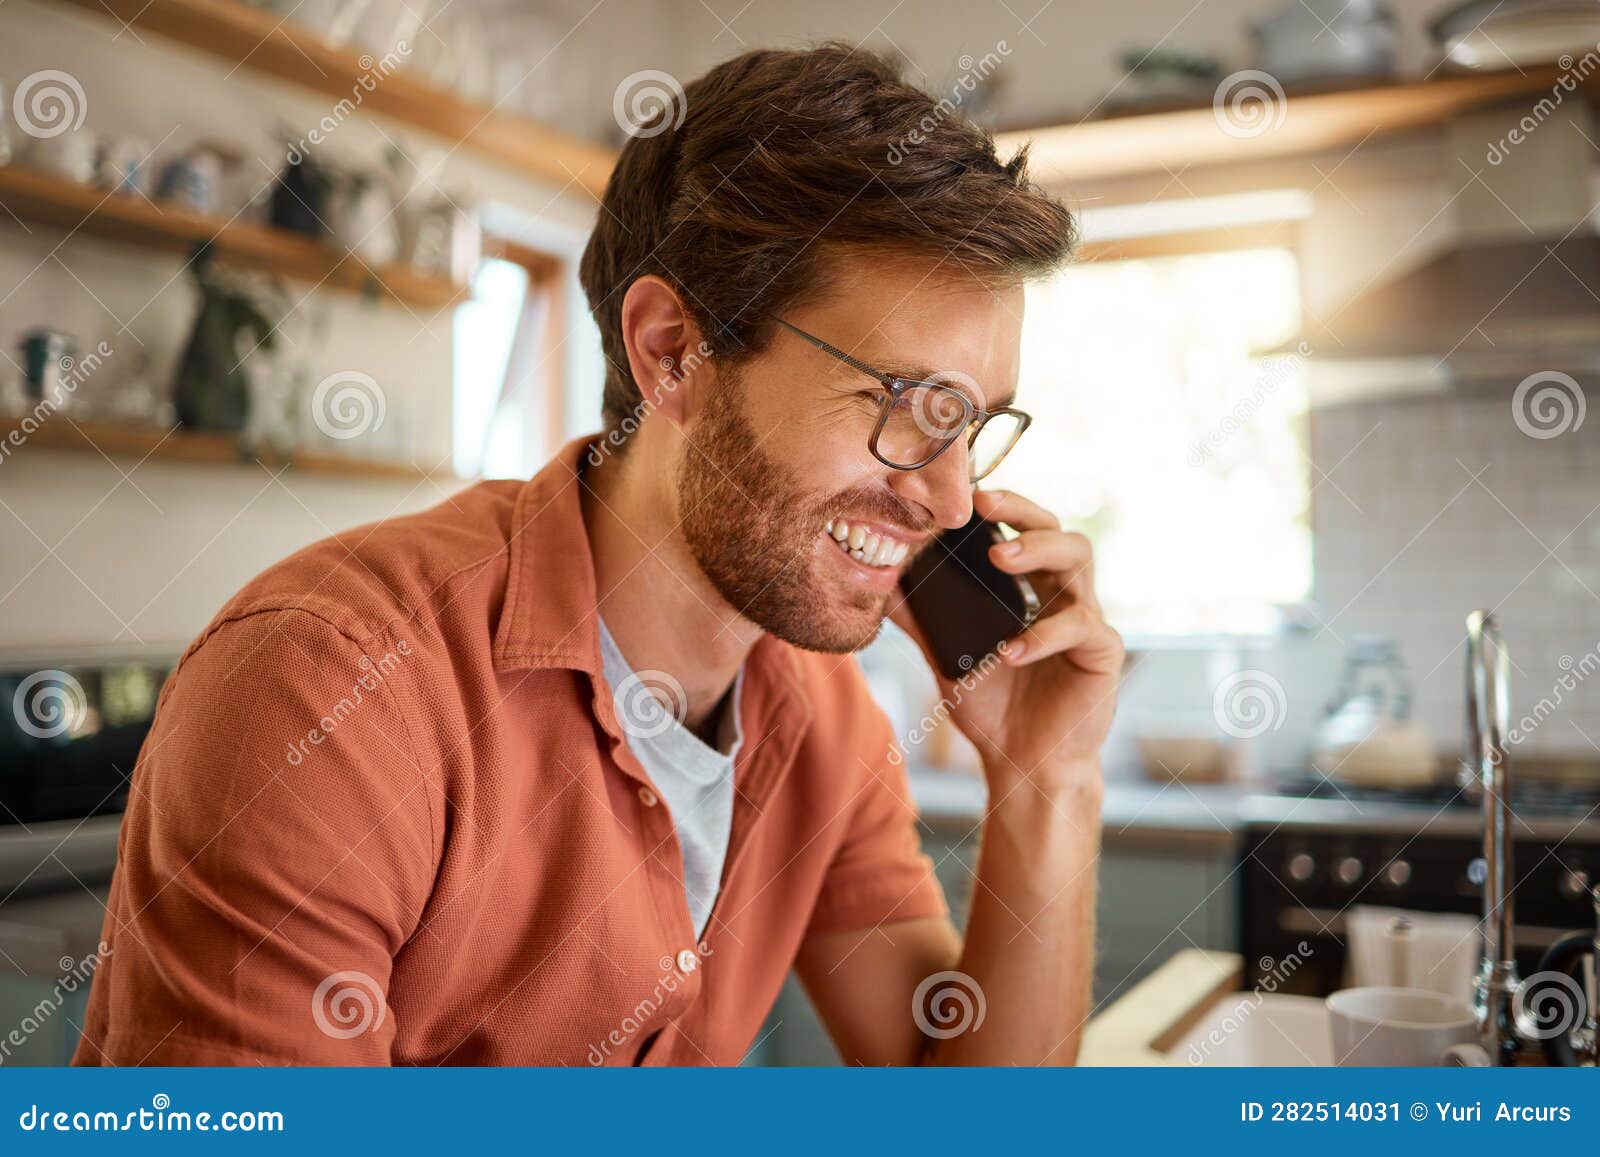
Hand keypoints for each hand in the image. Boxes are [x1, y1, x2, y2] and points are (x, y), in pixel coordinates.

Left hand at [890, 489, 1122, 788]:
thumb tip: (881, 586)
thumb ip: (922, 621)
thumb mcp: (947, 658)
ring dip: (1039, 551)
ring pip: (1080, 559)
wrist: (1023, 764)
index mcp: (1032, 590)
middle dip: (1022, 511)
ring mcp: (1086, 620)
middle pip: (1058, 529)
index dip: (1003, 507)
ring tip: (1001, 558)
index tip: (966, 494)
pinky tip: (1010, 652)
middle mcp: (1063, 596)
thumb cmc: (993, 708)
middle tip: (984, 506)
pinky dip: (1042, 636)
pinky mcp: (1102, 652)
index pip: (1024, 531)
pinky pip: (1080, 628)